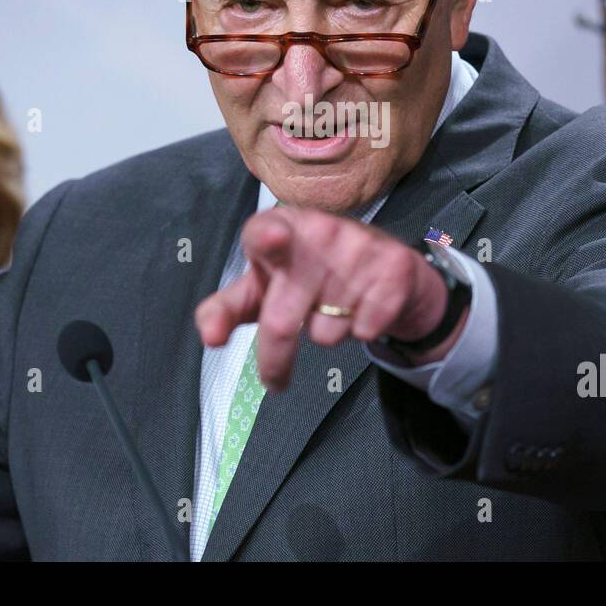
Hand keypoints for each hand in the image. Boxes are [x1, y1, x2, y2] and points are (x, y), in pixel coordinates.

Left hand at [194, 206, 464, 390]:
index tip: (274, 239)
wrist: (383, 269)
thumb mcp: (261, 288)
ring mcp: (359, 246)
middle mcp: (320, 229)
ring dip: (327, 333)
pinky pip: (365, 330)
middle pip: (282, 318)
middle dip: (275, 360)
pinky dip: (361, 330)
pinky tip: (364, 308)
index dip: (268, 237)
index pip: (265, 231)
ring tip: (336, 308)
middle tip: (275, 379)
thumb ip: (224, 309)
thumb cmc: (306, 275)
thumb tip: (211, 338)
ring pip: (326, 332)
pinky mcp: (394, 267)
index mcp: (280, 226)